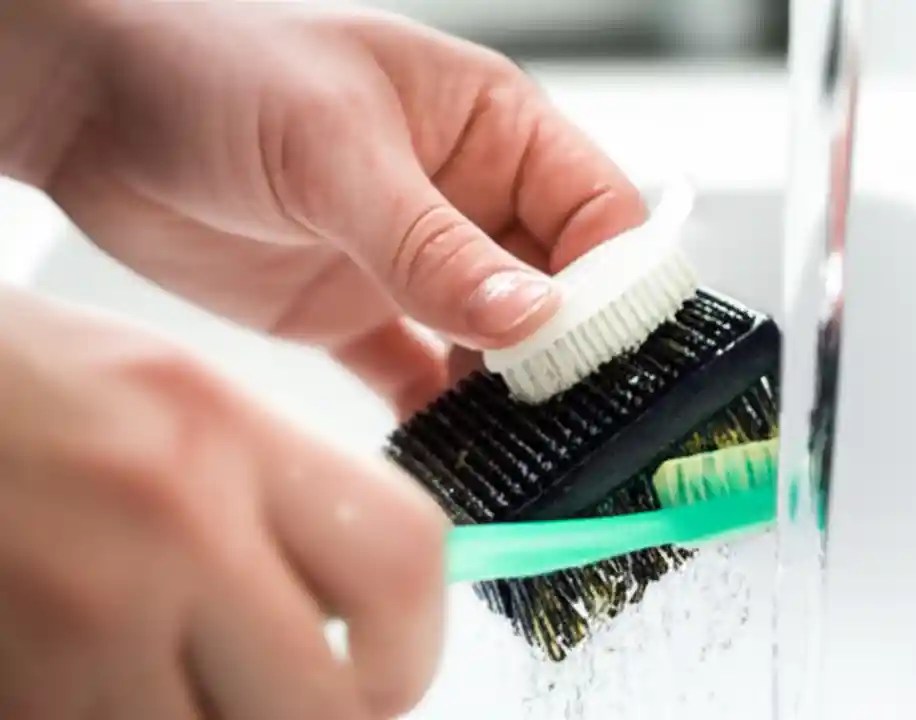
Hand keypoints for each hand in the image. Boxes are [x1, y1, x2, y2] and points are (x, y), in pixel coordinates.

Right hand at [0, 286, 445, 718]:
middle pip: (326, 708)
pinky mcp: (8, 683)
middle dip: (329, 718)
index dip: (419, 646)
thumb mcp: (171, 401)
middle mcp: (156, 523)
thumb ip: (283, 498)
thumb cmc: (18, 392)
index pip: (400, 562)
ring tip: (185, 683)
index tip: (393, 668)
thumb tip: (376, 608)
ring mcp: (70, 614)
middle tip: (298, 698)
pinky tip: (101, 685)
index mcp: (216, 429)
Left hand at [40, 1, 647, 415]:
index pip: (596, 211)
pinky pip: (419, 376)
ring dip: (509, 395)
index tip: (609, 353)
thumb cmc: (212, 69)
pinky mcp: (357, 313)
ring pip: (495, 342)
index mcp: (491, 130)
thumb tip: (535, 317)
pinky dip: (437, 416)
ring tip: (521, 452)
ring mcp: (414, 261)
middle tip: (572, 422)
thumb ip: (433, 244)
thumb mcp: (335, 150)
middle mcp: (466, 198)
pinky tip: (450, 454)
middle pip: (557, 288)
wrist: (87, 105)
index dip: (616, 282)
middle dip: (570, 353)